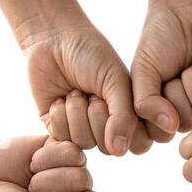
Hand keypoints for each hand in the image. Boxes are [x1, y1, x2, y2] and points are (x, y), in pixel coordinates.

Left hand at [21, 18, 151, 154]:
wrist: (53, 40)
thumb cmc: (91, 55)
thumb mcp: (116, 82)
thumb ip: (124, 117)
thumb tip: (119, 152)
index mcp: (131, 117)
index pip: (138, 144)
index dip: (125, 124)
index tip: (114, 97)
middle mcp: (109, 128)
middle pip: (107, 147)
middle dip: (97, 116)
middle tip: (91, 92)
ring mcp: (83, 129)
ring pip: (83, 143)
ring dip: (76, 112)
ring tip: (75, 91)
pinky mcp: (58, 128)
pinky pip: (61, 138)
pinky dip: (59, 114)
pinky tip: (60, 97)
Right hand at [131, 0, 191, 142]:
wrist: (184, 9)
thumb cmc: (159, 39)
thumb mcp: (142, 71)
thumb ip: (145, 102)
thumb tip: (169, 127)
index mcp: (164, 109)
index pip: (161, 132)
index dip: (157, 111)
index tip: (155, 85)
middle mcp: (187, 108)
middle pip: (185, 123)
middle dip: (177, 93)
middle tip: (174, 72)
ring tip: (190, 64)